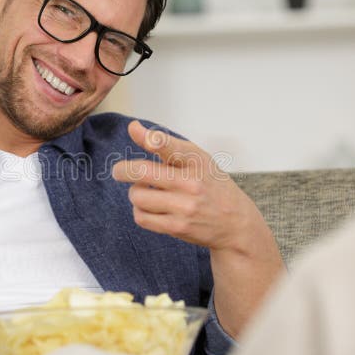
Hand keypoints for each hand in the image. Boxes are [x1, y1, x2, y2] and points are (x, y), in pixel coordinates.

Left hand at [111, 121, 270, 255]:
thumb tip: (133, 128)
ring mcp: (184, 206)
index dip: (154, 140)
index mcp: (195, 160)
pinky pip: (141, 217)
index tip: (139, 133)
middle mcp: (190, 183)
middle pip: (141, 172)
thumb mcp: (195, 158)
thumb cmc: (211, 184)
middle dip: (122, 170)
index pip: (172, 147)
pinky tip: (150, 207)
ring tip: (145, 191)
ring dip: (135, 193)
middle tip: (119, 171)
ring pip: (137, 196)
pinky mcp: (177, 227)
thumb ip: (163, 143)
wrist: (234, 222)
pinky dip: (140, 211)